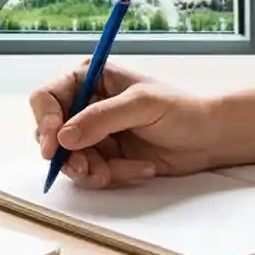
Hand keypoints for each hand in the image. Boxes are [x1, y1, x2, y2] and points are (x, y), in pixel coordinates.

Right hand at [29, 61, 222, 188]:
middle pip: (51, 133)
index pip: (46, 97)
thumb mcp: (141, 106)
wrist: (209, 139)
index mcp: (88, 79)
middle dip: (68, 155)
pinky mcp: (104, 156)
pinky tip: (141, 168)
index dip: (45, 121)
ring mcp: (93, 133)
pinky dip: (113, 175)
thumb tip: (64, 137)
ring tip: (117, 172)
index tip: (54, 147)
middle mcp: (84, 104)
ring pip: (69, 158)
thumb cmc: (181, 110)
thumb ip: (101, 118)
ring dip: (91, 170)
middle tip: (87, 169)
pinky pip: (91, 172)